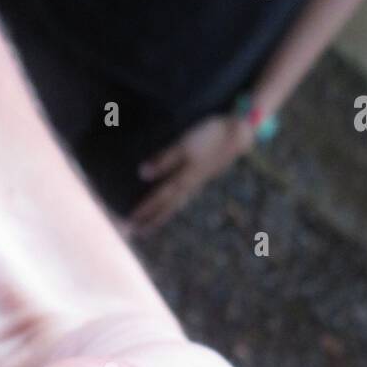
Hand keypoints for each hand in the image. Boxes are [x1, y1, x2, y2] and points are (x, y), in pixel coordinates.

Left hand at [130, 114, 255, 232]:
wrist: (238, 133)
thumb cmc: (209, 135)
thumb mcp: (184, 145)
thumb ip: (164, 159)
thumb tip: (142, 173)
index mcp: (183, 179)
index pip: (158, 199)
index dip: (143, 211)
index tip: (128, 223)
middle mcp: (189, 185)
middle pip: (166, 207)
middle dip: (149, 220)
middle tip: (130, 232)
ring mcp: (197, 182)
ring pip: (175, 205)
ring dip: (160, 216)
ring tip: (147, 226)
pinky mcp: (202, 176)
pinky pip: (183, 198)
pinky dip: (173, 206)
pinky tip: (171, 206)